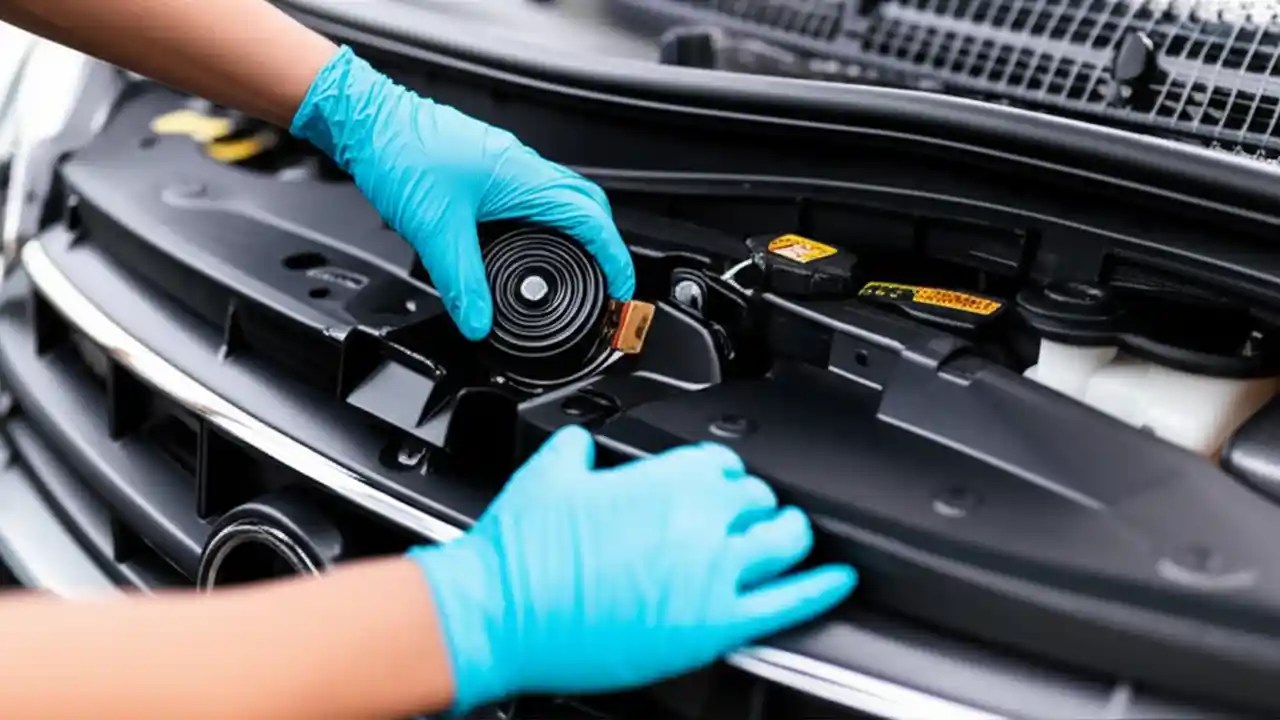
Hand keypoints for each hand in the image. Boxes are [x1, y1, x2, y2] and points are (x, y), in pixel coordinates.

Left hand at [290, 47, 634, 339]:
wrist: (365, 120)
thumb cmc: (399, 153)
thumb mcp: (434, 230)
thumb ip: (461, 283)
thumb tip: (478, 321)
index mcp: (523, 179)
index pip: (591, 220)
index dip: (614, 257)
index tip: (623, 286)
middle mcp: (522, 167)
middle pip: (588, 205)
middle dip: (604, 244)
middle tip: (606, 278)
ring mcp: (506, 164)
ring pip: (562, 196)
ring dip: (576, 230)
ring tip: (574, 265)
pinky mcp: (487, 167)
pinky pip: (535, 194)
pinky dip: (545, 221)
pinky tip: (524, 242)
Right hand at [408, 426, 857, 713]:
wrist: (503, 614)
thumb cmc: (521, 551)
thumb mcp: (549, 472)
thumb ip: (579, 448)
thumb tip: (583, 440)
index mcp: (667, 476)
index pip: (724, 463)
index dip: (720, 475)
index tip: (715, 486)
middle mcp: (700, 518)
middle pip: (759, 498)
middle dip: (754, 505)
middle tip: (744, 518)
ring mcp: (713, 573)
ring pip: (785, 540)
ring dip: (791, 534)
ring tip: (792, 539)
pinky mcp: (714, 624)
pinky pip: (790, 602)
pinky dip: (822, 589)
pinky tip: (839, 581)